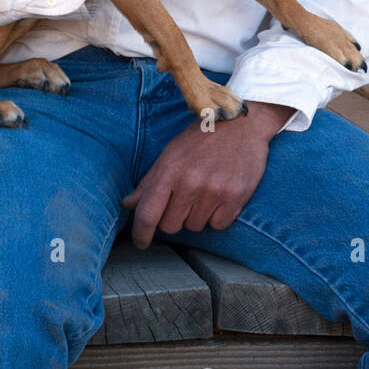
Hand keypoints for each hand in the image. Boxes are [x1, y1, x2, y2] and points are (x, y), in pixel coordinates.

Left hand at [121, 100, 294, 248]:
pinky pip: (218, 225)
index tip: (141, 242)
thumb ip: (149, 183)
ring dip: (197, 215)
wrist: (241, 125)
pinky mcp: (235, 198)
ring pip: (194, 227)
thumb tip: (127, 205)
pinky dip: (218, 216)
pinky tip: (221, 195)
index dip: (140, 234)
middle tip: (184, 198)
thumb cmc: (201, 139)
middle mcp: (190, 183)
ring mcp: (213, 192)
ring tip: (205, 191)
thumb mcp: (170, 154)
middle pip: (170, 226)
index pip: (147, 214)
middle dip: (174, 217)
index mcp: (169, 171)